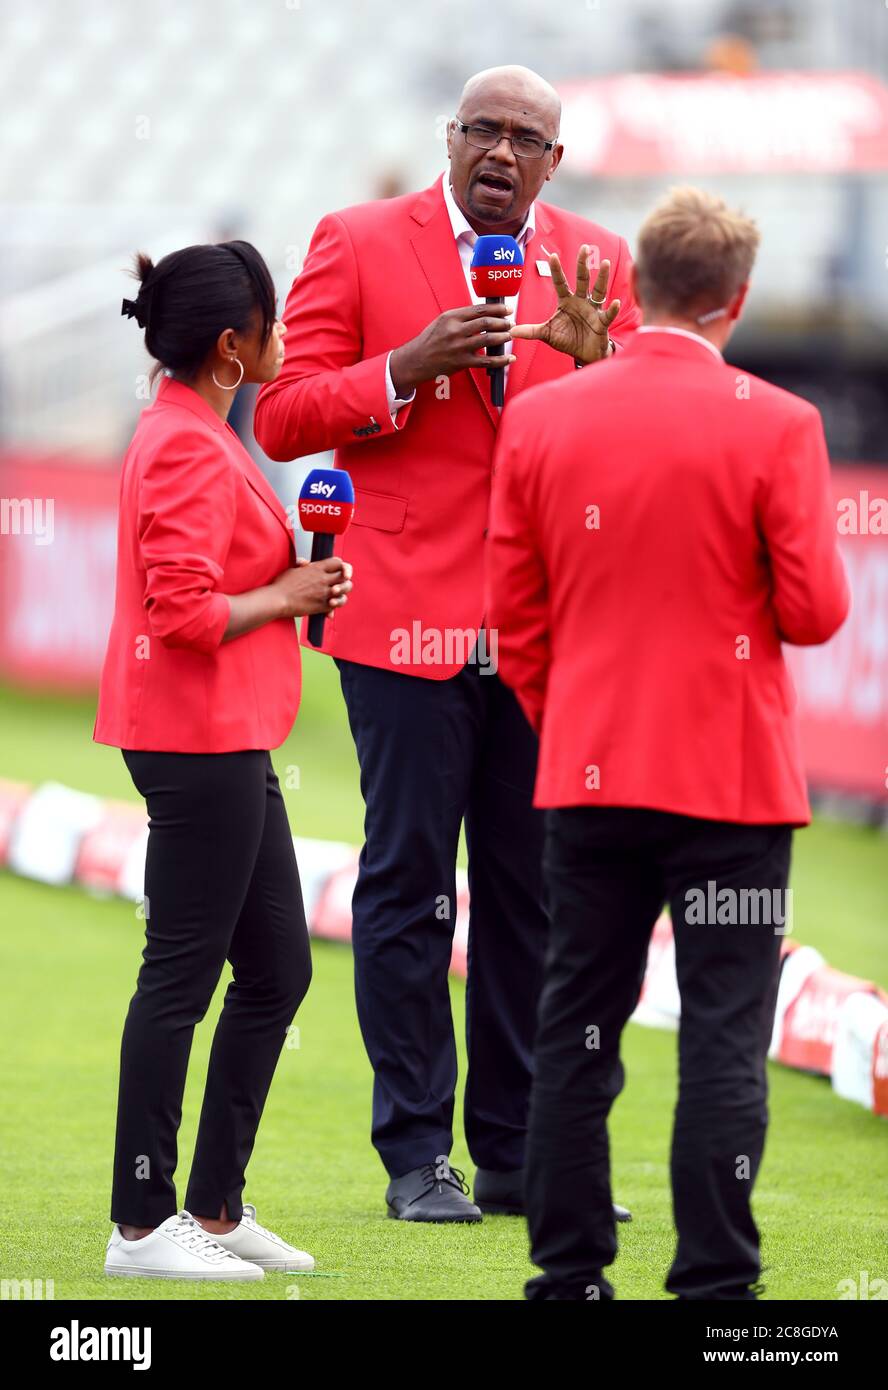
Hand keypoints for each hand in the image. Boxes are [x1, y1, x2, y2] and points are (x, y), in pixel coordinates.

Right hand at [273, 557, 352, 618]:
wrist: (278, 600)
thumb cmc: (282, 585)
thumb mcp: (292, 570)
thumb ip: (302, 566)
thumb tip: (305, 562)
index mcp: (316, 568)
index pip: (338, 562)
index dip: (341, 566)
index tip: (339, 570)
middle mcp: (323, 579)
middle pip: (345, 576)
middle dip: (345, 579)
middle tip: (340, 583)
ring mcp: (324, 593)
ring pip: (344, 591)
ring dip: (342, 592)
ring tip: (335, 594)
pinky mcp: (322, 606)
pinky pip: (336, 605)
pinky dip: (335, 605)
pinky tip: (330, 605)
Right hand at [389, 304, 515, 393]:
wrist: (416, 360)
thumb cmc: (430, 340)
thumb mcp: (442, 322)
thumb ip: (461, 317)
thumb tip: (483, 314)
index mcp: (451, 317)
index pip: (479, 310)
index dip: (497, 309)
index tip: (507, 310)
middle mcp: (455, 330)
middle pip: (486, 323)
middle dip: (503, 322)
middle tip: (510, 324)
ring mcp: (459, 347)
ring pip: (488, 339)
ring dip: (503, 337)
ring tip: (510, 336)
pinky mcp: (461, 362)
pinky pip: (486, 361)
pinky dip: (500, 360)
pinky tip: (509, 358)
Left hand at [510, 248, 619, 364]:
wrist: (583, 354)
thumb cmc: (567, 340)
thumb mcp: (547, 334)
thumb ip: (531, 331)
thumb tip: (511, 331)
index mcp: (566, 301)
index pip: (560, 283)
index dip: (556, 270)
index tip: (552, 256)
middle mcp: (581, 301)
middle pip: (582, 280)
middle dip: (583, 264)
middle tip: (584, 248)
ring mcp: (593, 310)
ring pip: (598, 291)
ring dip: (602, 278)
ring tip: (605, 263)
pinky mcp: (602, 322)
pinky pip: (608, 314)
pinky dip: (612, 310)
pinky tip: (616, 303)